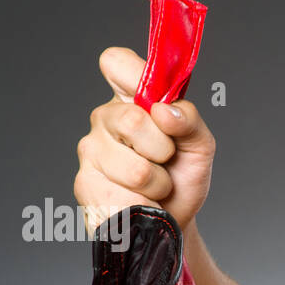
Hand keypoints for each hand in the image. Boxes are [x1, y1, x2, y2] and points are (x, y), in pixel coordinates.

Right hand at [73, 46, 215, 233]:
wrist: (173, 221)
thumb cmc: (181, 176)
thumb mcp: (200, 145)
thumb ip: (190, 121)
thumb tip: (166, 111)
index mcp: (129, 98)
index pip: (117, 63)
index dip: (135, 75)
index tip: (157, 103)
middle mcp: (104, 119)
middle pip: (133, 120)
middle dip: (163, 150)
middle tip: (165, 161)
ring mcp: (90, 152)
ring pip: (135, 169)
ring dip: (158, 185)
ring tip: (154, 187)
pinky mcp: (85, 187)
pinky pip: (125, 199)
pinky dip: (145, 207)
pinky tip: (140, 204)